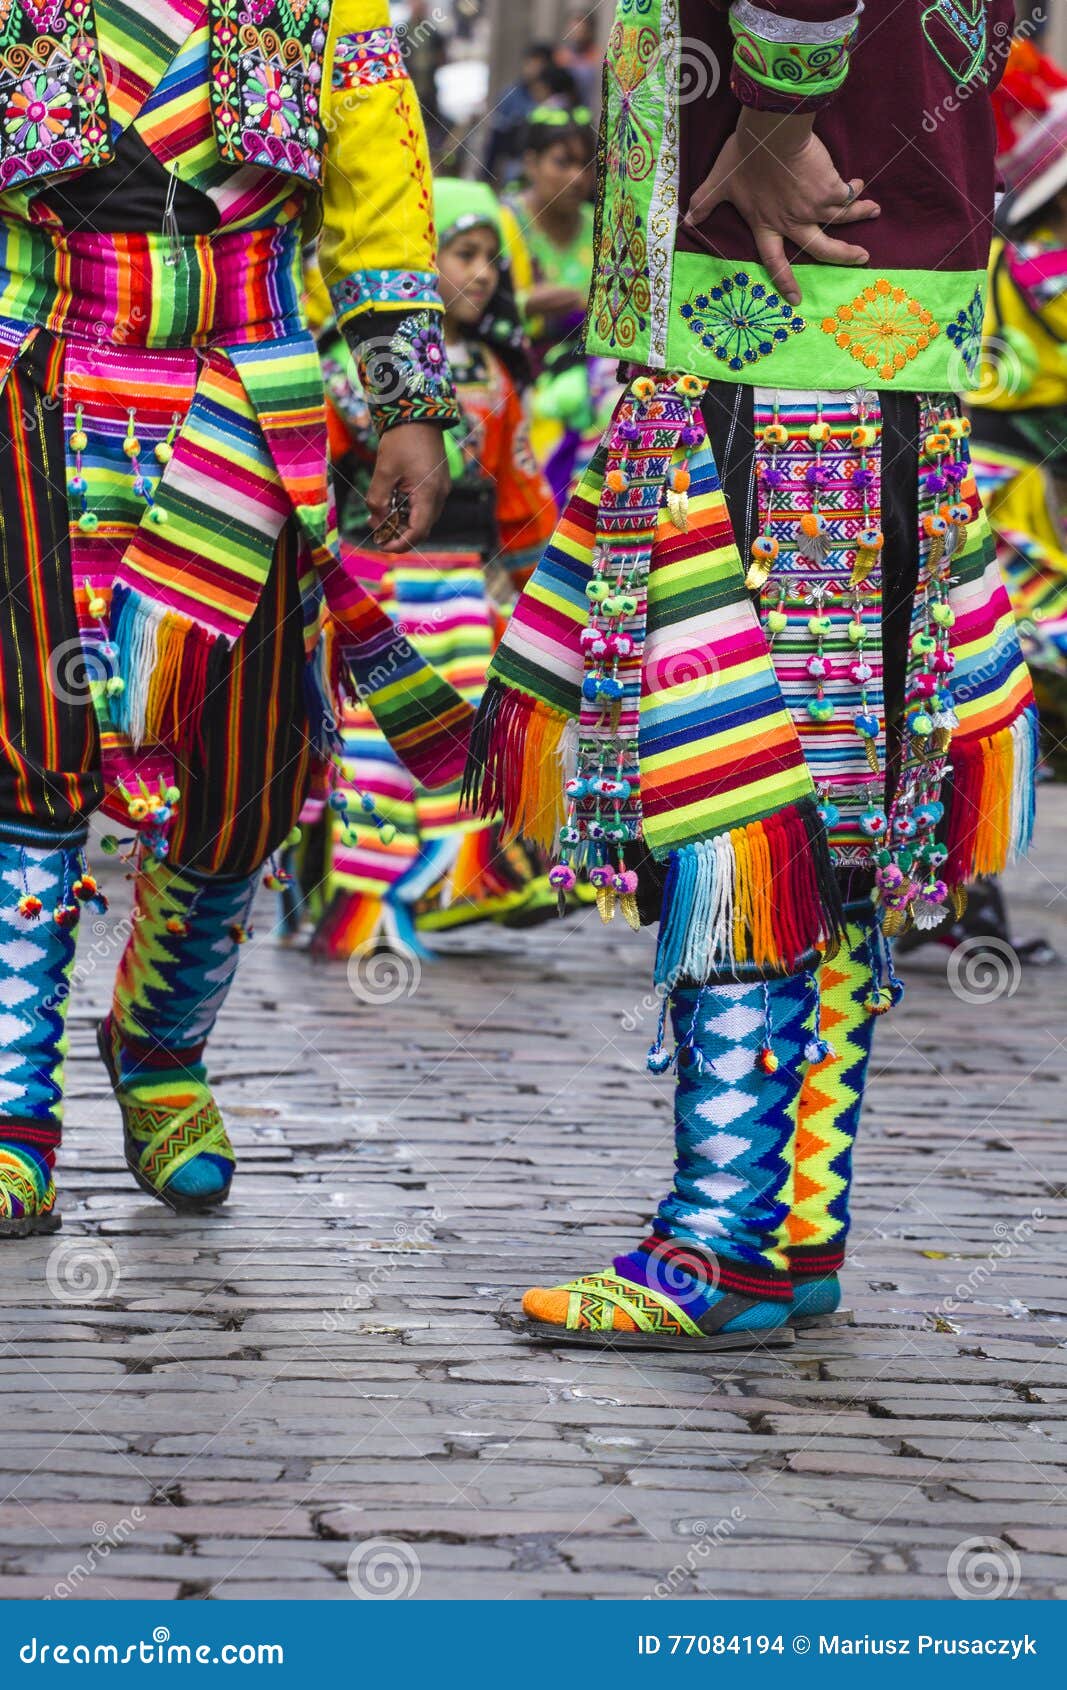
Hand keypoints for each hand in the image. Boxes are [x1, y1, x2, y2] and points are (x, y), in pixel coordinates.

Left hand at [366, 423, 450, 552]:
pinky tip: (391, 501)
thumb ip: (378, 499)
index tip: (382, 545)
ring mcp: (441, 489)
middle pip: (421, 528)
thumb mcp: (383, 470)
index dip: (400, 543)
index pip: (418, 532)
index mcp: (429, 494)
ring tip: (379, 513)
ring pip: (422, 517)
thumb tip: (377, 521)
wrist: (418, 413)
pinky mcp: (437, 483)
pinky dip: (407, 509)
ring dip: (401, 521)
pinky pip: (423, 505)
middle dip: (397, 532)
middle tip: (374, 527)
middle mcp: (440, 495)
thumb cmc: (401, 440)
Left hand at [685, 110, 878, 305]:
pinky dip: (853, 189)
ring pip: (842, 218)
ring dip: (860, 214)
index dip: (784, 281)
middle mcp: (792, 222)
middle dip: (843, 256)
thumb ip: (705, 201)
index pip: (774, 261)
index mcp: (766, 224)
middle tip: (862, 258)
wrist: (772, 132)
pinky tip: (859, 183)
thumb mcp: (720, 180)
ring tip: (874, 210)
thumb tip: (685, 219)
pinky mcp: (829, 188)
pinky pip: (845, 193)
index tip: (796, 300)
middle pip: (822, 249)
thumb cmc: (744, 155)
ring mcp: (813, 207)